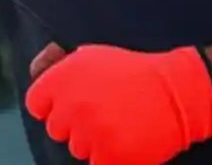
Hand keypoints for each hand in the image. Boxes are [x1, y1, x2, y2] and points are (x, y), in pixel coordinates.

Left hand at [25, 44, 211, 163]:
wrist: (176, 93)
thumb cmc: (132, 72)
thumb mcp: (90, 56)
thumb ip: (58, 65)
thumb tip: (36, 70)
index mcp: (61, 80)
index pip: (36, 104)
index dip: (52, 106)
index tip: (69, 106)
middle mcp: (70, 107)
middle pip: (56, 130)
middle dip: (74, 125)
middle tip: (100, 115)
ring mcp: (88, 133)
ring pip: (77, 149)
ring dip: (93, 142)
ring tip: (117, 125)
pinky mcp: (109, 155)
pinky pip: (97, 163)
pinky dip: (110, 156)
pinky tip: (126, 139)